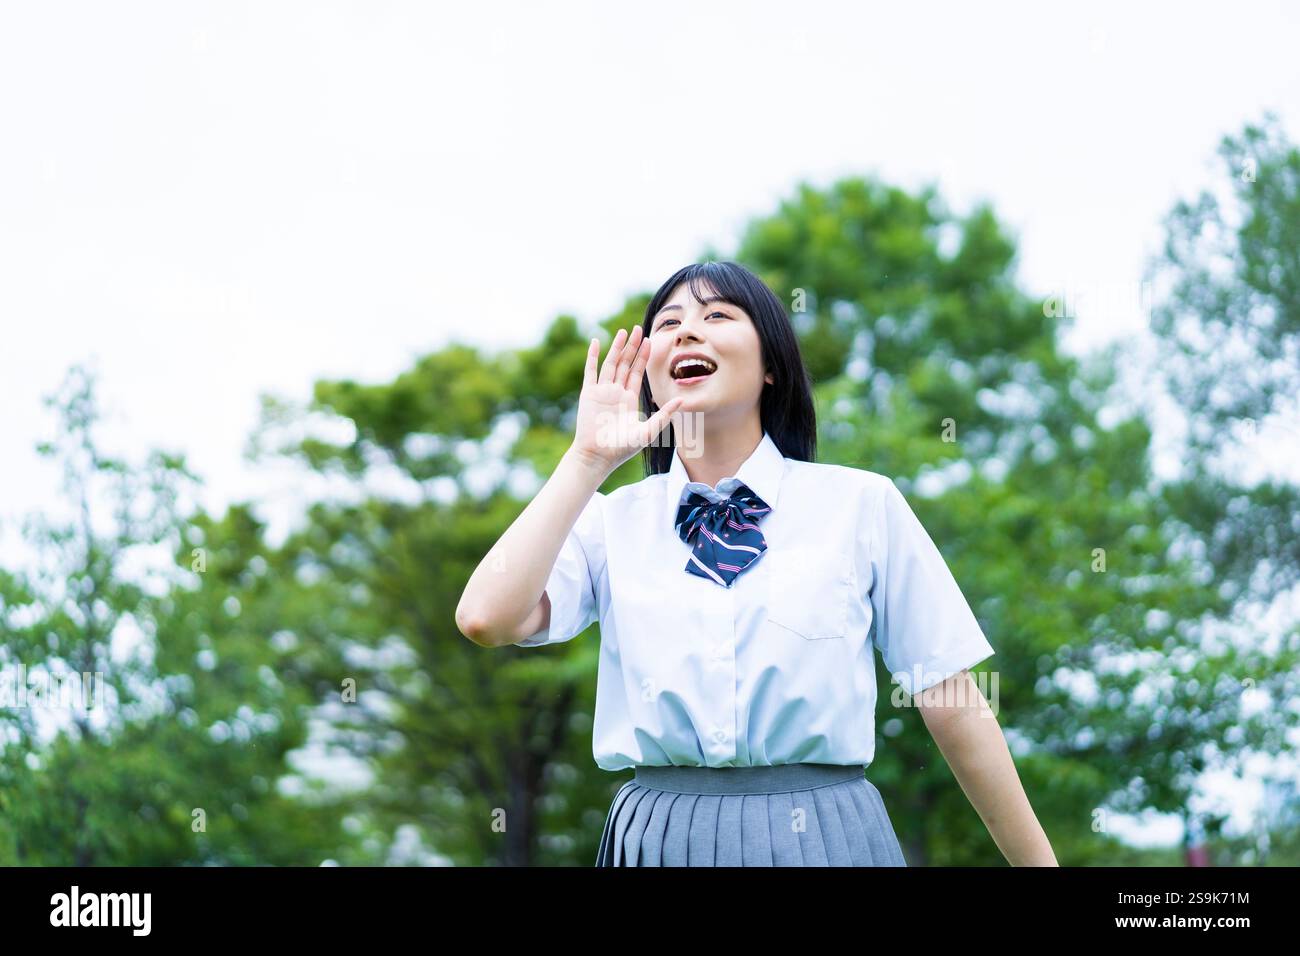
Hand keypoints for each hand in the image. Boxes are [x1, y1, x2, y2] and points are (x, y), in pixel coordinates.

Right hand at [570, 326, 683, 474]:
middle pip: (625, 364)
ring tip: (623, 332)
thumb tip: (682, 400)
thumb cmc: (622, 448)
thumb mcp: (648, 431)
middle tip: (638, 329)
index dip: (643, 357)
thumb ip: (664, 415)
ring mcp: (601, 392)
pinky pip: (590, 371)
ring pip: (610, 364)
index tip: (649, 341)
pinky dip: (592, 356)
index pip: (637, 372)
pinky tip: (595, 342)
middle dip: (632, 347)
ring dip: (616, 348)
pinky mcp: (588, 394)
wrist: (598, 457)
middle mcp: (615, 392)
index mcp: (628, 399)